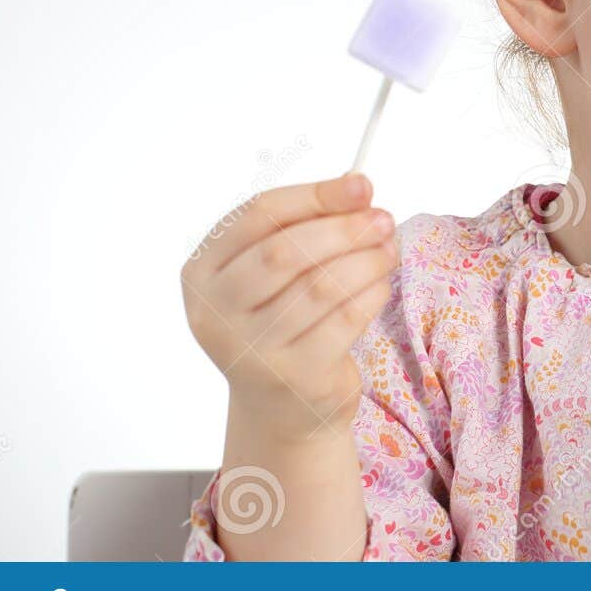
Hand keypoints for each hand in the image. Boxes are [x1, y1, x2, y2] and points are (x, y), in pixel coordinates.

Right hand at [181, 174, 400, 443]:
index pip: (258, 215)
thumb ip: (304, 226)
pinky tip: (380, 285)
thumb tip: (357, 185)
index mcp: (201, 273)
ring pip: (321, 286)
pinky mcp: (296, 377)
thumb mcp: (273, 273)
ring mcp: (253, 350)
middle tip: (383, 218)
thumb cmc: (280, 321)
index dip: (315, 195)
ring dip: (366, 259)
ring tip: (388, 250)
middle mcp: (216, 314)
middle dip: (344, 228)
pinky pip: (345, 319)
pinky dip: (372, 293)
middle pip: (286, 252)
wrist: (281, 406)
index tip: (360, 184)